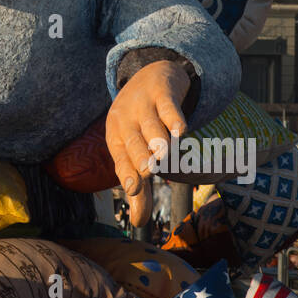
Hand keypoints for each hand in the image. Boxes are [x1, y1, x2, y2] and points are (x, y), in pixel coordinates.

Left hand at [105, 61, 189, 227]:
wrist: (147, 74)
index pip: (121, 159)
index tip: (133, 188)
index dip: (128, 173)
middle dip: (140, 156)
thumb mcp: (132, 151)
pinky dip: (174, 117)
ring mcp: (143, 106)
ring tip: (164, 153)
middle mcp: (126, 122)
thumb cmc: (138, 123)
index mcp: (116, 139)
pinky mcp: (162, 92)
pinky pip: (168, 106)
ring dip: (158, 139)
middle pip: (134, 143)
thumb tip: (138, 223)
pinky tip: (180, 129)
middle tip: (148, 170)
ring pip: (151, 126)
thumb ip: (138, 187)